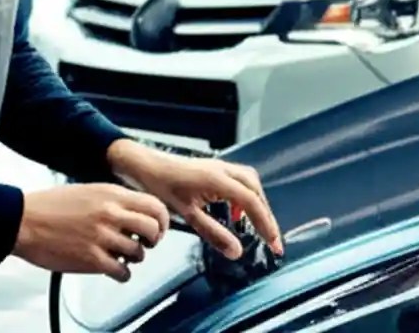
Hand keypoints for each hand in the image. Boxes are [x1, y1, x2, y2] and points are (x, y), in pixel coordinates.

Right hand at [12, 183, 170, 281]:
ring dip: (134, 257)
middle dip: (153, 239)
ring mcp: (102, 237)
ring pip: (139, 253)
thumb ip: (112, 199)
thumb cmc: (49, 206)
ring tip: (122, 255)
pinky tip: (114, 268)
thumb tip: (132, 210)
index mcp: (110, 195)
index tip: (158, 227)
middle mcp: (110, 214)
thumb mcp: (87, 190)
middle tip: (145, 243)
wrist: (24, 221)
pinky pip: (122, 272)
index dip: (162, 220)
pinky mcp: (92, 259)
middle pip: (153, 229)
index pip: (154, 205)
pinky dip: (122, 273)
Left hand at [106, 140, 282, 260]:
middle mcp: (223, 169)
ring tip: (260, 228)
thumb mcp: (186, 215)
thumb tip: (237, 252)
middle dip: (266, 217)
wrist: (143, 165)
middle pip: (256, 191)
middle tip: (272, 241)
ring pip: (251, 184)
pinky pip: (240, 181)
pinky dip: (246, 197)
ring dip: (258, 205)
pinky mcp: (214, 168)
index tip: (274, 245)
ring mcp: (220, 166)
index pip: (252, 202)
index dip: (266, 225)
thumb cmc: (160, 187)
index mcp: (218, 179)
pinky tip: (237, 214)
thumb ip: (213, 233)